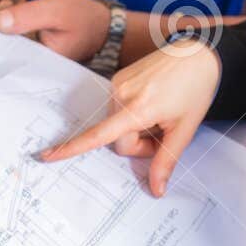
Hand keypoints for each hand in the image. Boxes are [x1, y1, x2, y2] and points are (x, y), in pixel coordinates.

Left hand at [0, 0, 110, 63]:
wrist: (101, 25)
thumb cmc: (82, 17)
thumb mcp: (55, 9)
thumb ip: (27, 15)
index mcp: (38, 64)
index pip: (5, 55)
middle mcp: (33, 66)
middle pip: (3, 50)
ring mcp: (32, 59)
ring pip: (7, 43)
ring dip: (1, 26)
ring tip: (4, 10)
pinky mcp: (32, 50)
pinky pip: (13, 39)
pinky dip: (9, 26)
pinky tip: (7, 14)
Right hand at [40, 39, 220, 194]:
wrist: (199, 54)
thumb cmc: (196, 90)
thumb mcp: (184, 129)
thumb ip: (166, 161)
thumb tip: (156, 191)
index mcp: (137, 108)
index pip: (99, 135)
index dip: (72, 148)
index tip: (47, 156)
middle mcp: (120, 94)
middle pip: (117, 140)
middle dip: (138, 144)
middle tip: (164, 130)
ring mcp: (116, 84)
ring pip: (116, 126)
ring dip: (135, 128)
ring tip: (160, 112)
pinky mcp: (116, 78)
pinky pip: (117, 110)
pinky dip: (132, 114)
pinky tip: (153, 101)